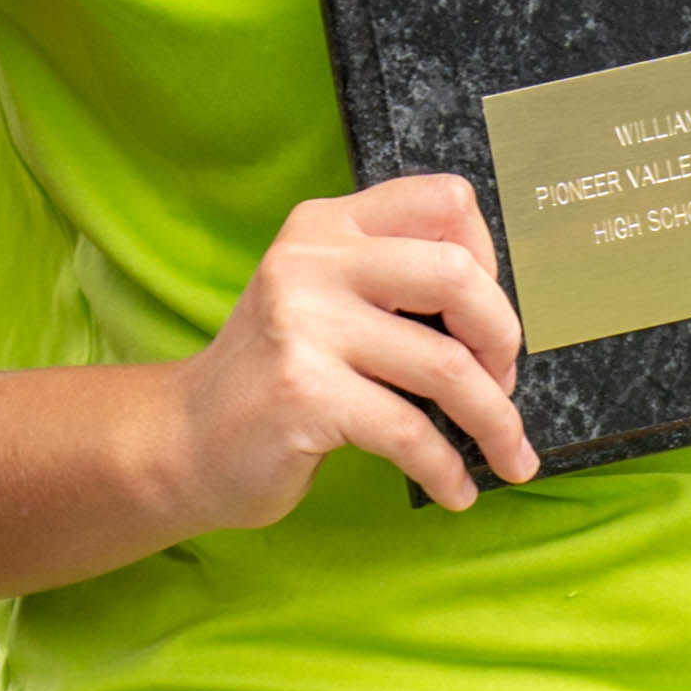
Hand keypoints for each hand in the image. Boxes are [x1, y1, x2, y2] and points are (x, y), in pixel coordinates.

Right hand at [160, 173, 538, 522]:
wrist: (184, 441)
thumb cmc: (276, 376)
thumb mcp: (324, 300)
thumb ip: (392, 286)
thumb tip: (502, 323)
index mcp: (327, 225)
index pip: (445, 201)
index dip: (490, 261)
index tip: (488, 319)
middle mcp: (312, 260)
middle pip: (457, 276)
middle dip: (504, 339)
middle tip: (504, 385)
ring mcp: (303, 324)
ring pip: (446, 366)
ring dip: (495, 421)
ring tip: (507, 453)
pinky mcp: (302, 394)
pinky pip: (410, 433)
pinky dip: (447, 468)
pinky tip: (455, 488)